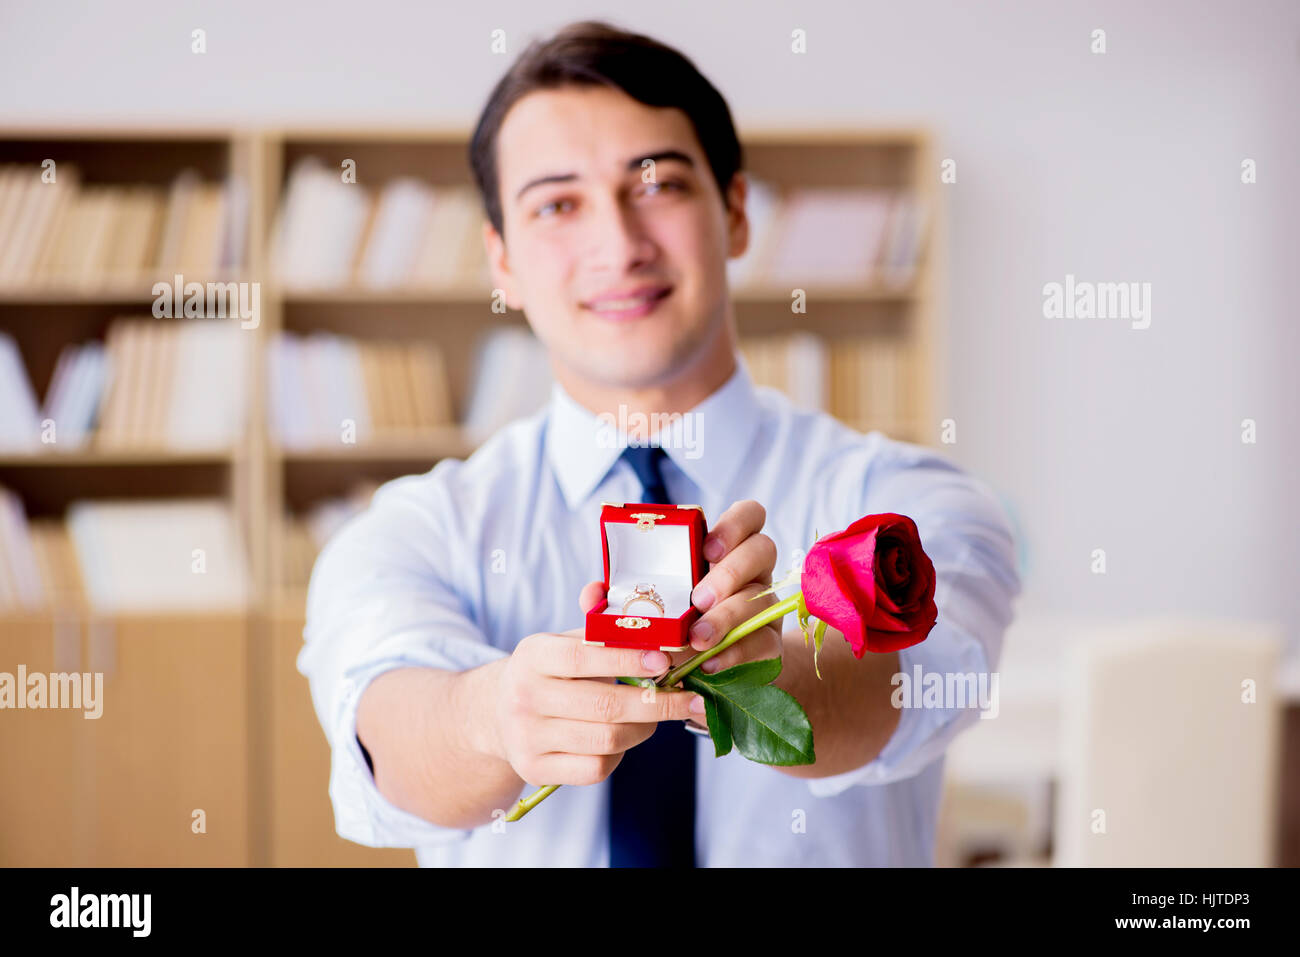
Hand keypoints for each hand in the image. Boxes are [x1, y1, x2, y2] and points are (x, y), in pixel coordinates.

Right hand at [490, 629, 702, 787]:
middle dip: (656, 703)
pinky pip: (596, 767)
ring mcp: (527, 737)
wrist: (497, 713)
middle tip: (689, 698)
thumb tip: (647, 620)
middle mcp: (525, 696)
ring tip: (657, 716)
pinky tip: (623, 739)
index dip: (627, 659)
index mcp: (533, 655)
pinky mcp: (534, 768)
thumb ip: (602, 628)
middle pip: (604, 705)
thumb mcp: (563, 641)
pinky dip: (620, 754)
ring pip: (606, 739)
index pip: (584, 656)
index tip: (664, 662)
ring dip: (644, 728)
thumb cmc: (549, 672)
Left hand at [578, 499, 781, 680]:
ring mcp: (764, 607)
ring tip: (697, 638)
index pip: (749, 515)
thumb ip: (621, 597)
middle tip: (698, 598)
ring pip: (762, 598)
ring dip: (728, 617)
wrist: (701, 678)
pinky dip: (735, 653)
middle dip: (730, 571)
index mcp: (724, 551)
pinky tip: (709, 663)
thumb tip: (593, 594)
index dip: (734, 524)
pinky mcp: (769, 644)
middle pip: (763, 548)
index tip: (706, 548)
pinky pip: (765, 643)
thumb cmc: (672, 629)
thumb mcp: (649, 607)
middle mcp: (751, 572)